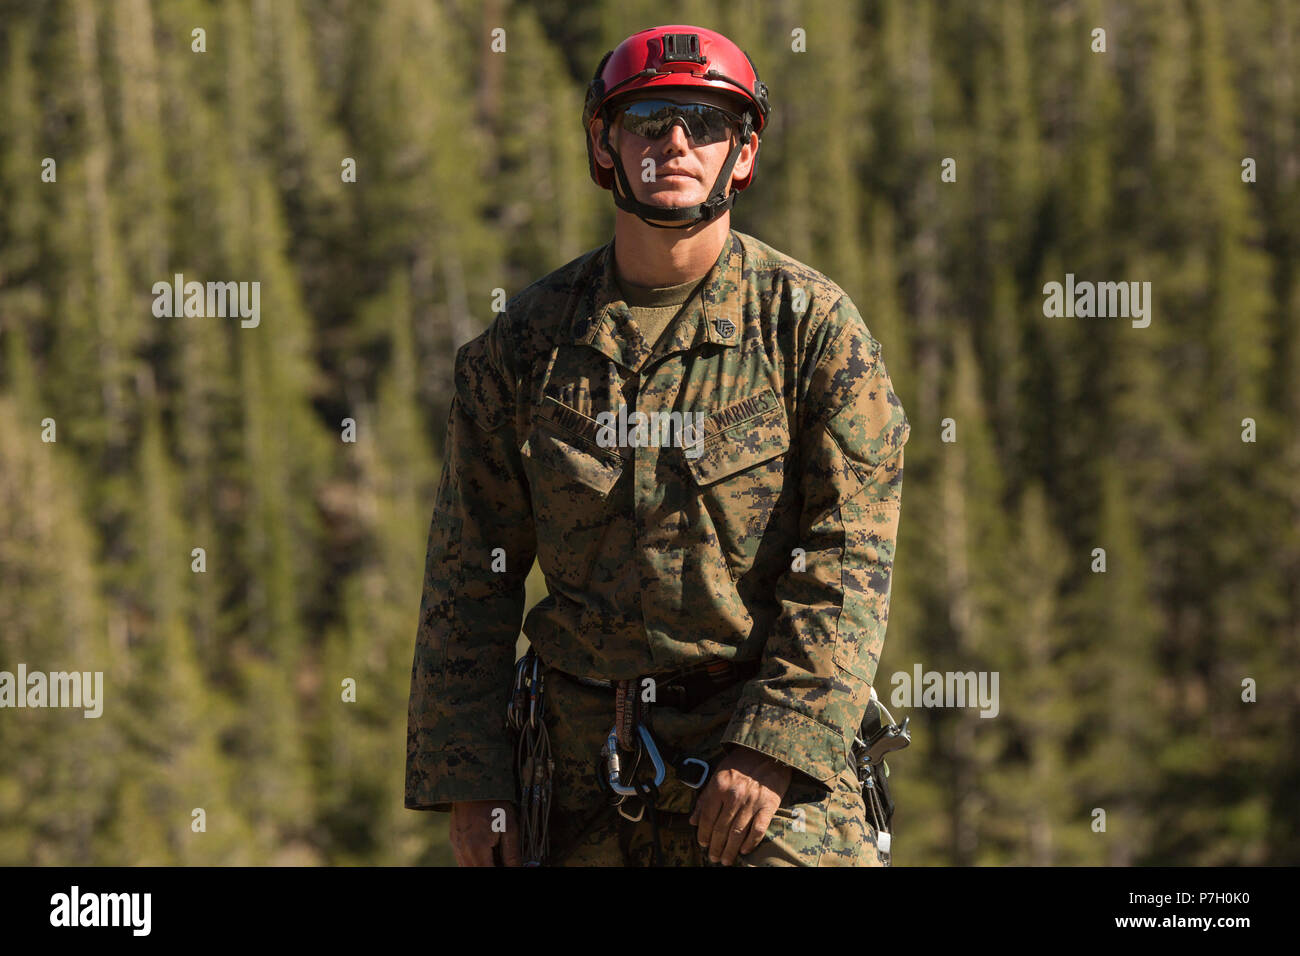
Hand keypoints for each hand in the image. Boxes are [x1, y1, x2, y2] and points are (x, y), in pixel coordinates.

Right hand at [449, 800, 521, 866]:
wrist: (474, 784)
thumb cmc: (494, 803)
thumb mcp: (509, 827)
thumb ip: (512, 853)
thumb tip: (518, 868)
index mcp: (476, 849)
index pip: (489, 872)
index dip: (502, 871)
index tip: (510, 864)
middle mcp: (462, 851)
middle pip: (476, 871)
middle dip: (492, 867)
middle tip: (504, 859)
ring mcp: (456, 845)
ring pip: (467, 867)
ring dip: (482, 864)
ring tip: (496, 853)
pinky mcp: (453, 839)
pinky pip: (462, 858)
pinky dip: (474, 859)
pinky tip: (487, 849)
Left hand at [689, 746, 791, 864]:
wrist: (769, 752)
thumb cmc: (741, 763)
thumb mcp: (718, 774)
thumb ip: (705, 797)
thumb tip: (693, 820)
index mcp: (719, 786)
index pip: (707, 817)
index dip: (704, 834)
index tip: (703, 844)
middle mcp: (734, 795)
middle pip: (721, 828)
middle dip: (716, 846)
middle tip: (713, 858)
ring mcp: (752, 801)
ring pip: (738, 833)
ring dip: (730, 849)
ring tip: (726, 860)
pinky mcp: (768, 805)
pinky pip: (758, 830)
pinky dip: (751, 843)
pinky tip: (745, 851)